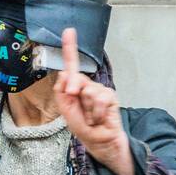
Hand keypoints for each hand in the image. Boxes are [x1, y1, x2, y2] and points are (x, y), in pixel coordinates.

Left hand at [53, 27, 134, 174]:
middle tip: (79, 108)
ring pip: (90, 91)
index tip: (69, 31)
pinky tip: (100, 118)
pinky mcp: (112, 98)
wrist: (101, 143)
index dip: (70, 48)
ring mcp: (101, 91)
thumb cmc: (84, 128)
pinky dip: (97, 112)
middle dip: (74, 93)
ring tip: (91, 118)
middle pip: (77, 78)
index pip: (71, 67)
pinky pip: (101, 99)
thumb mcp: (67, 112)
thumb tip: (68, 76)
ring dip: (87, 109)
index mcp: (74, 89)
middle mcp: (87, 87)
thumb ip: (63, 93)